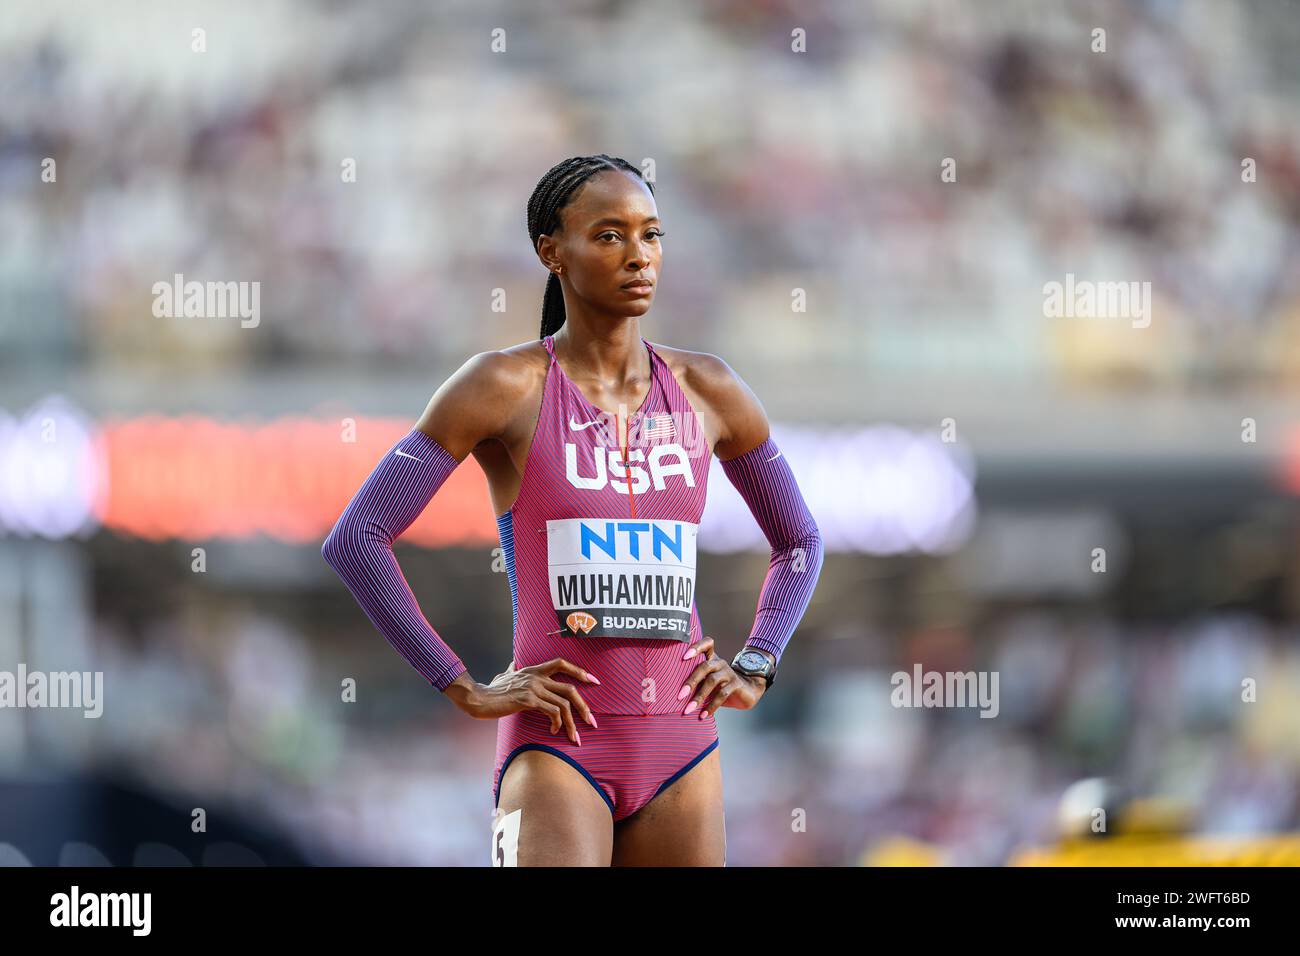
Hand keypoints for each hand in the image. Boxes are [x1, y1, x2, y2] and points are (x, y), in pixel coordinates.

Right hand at [445, 658, 598, 744]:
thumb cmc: (490, 690)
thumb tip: (513, 663)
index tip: (594, 681)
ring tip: (575, 737)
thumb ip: (512, 669)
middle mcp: (536, 677)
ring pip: (564, 703)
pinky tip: (555, 731)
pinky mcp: (528, 700)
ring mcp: (533, 687)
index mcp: (533, 670)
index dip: (579, 671)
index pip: (561, 663)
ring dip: (573, 722)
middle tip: (592, 722)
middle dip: (584, 707)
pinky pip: (552, 712)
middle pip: (570, 688)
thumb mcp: (504, 675)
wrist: (478, 698)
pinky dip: (558, 723)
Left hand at [678, 636, 765, 718]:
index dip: (696, 646)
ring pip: (712, 681)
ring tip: (689, 709)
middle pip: (704, 666)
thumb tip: (674, 695)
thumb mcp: (707, 682)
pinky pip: (722, 694)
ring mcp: (729, 672)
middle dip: (691, 681)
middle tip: (680, 695)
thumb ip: (696, 683)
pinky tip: (704, 715)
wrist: (746, 693)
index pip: (707, 643)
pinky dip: (711, 706)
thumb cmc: (720, 687)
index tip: (684, 656)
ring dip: (699, 697)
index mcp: (711, 659)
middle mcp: (720, 663)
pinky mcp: (736, 684)